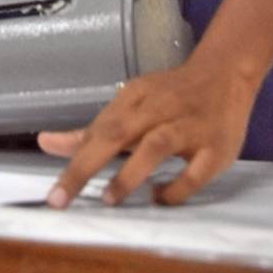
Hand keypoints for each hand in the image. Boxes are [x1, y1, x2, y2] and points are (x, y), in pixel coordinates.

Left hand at [37, 57, 256, 207]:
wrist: (226, 73)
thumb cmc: (171, 94)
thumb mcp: (129, 106)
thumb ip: (91, 131)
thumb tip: (45, 143)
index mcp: (135, 99)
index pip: (98, 129)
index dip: (73, 159)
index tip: (54, 195)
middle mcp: (159, 110)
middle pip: (117, 133)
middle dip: (86, 165)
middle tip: (62, 199)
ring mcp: (190, 127)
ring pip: (155, 145)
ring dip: (130, 172)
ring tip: (109, 198)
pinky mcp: (217, 147)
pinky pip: (196, 170)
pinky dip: (177, 186)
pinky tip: (160, 198)